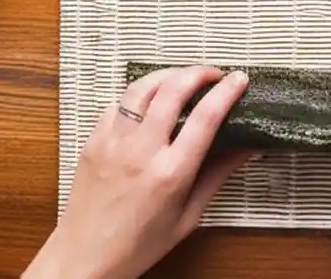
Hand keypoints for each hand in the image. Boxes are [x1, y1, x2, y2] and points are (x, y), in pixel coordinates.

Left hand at [25, 66, 251, 278]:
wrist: (85, 257)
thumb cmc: (138, 245)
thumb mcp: (188, 216)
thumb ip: (216, 176)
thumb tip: (245, 148)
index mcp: (171, 173)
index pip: (206, 117)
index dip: (227, 91)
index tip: (239, 80)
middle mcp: (141, 151)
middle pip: (173, 89)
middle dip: (198, 72)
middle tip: (213, 74)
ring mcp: (113, 142)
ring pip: (141, 87)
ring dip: (167, 75)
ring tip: (182, 78)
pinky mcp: (93, 140)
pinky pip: (117, 103)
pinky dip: (138, 95)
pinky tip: (149, 101)